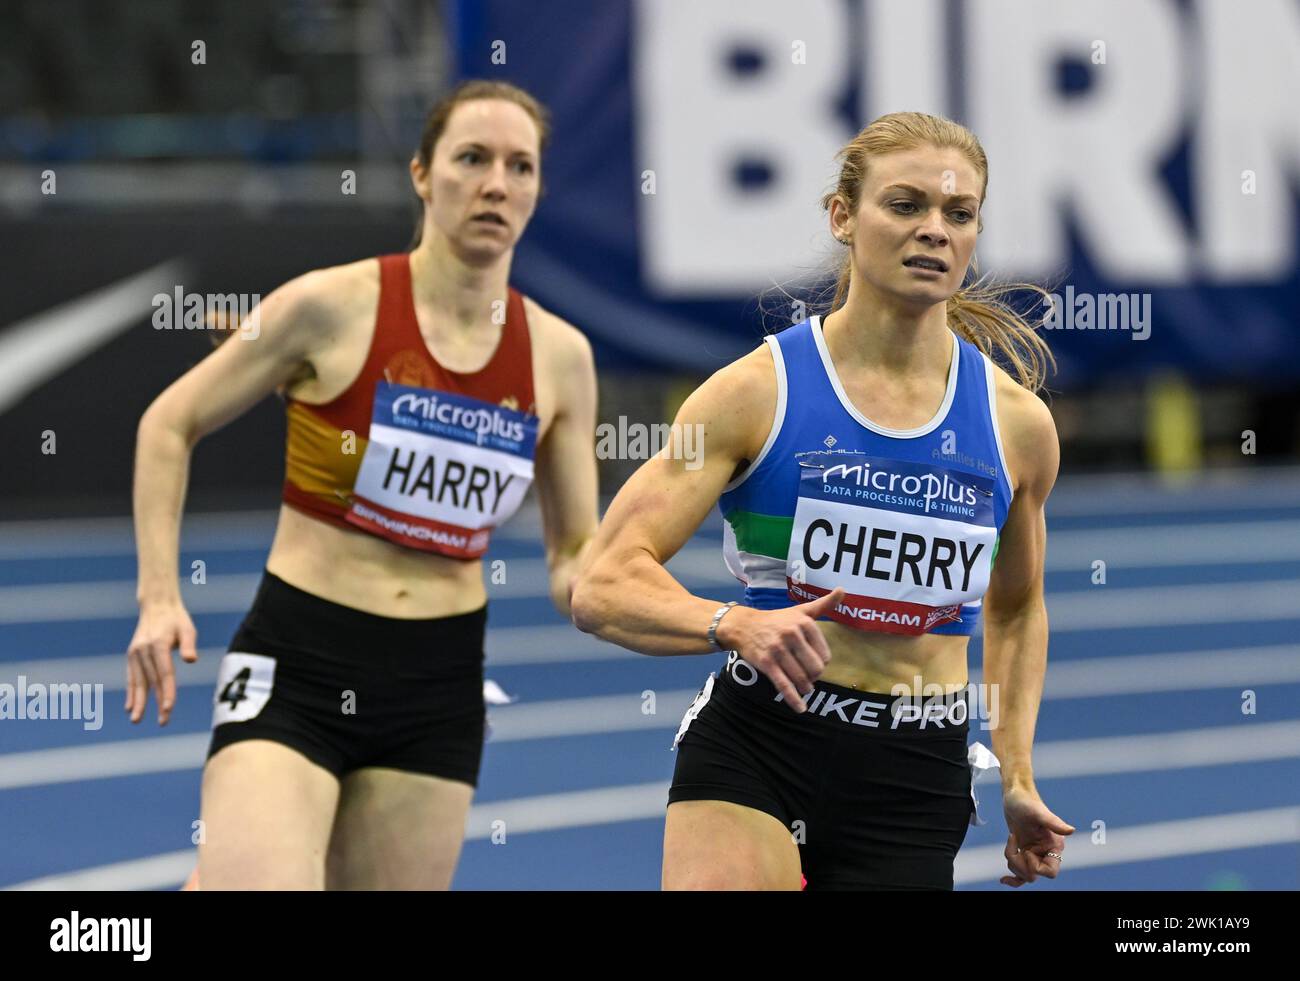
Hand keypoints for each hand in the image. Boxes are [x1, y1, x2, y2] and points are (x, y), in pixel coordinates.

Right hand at [126, 599, 198, 724]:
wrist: (157, 606)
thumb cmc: (177, 619)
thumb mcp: (187, 628)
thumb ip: (189, 644)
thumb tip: (192, 660)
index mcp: (157, 645)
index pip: (164, 674)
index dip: (167, 692)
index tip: (168, 708)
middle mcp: (143, 651)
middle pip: (152, 681)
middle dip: (157, 702)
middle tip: (163, 721)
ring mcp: (135, 654)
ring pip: (138, 682)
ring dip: (138, 702)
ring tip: (137, 720)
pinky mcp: (132, 656)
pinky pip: (131, 677)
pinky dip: (131, 692)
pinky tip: (130, 707)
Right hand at [718, 588, 843, 711]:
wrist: (743, 626)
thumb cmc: (776, 620)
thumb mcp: (800, 611)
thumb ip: (824, 604)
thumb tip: (843, 590)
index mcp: (805, 623)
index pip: (825, 655)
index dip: (822, 663)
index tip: (814, 663)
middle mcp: (792, 635)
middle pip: (816, 669)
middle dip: (814, 677)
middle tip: (808, 676)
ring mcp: (779, 650)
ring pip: (801, 679)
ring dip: (805, 688)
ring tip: (804, 688)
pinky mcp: (767, 663)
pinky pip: (784, 685)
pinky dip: (793, 700)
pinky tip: (801, 708)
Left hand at [1000, 787, 1073, 886]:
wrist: (1015, 796)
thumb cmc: (1026, 801)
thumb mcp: (1038, 812)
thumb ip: (1053, 822)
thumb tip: (1070, 830)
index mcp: (1054, 846)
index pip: (1050, 872)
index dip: (1035, 867)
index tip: (1026, 852)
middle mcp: (1046, 852)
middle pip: (1034, 875)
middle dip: (1019, 864)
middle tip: (1013, 846)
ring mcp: (1034, 854)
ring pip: (1024, 874)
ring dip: (1012, 862)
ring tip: (1011, 841)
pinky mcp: (1023, 853)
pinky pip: (1020, 874)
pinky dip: (1013, 879)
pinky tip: (1003, 880)